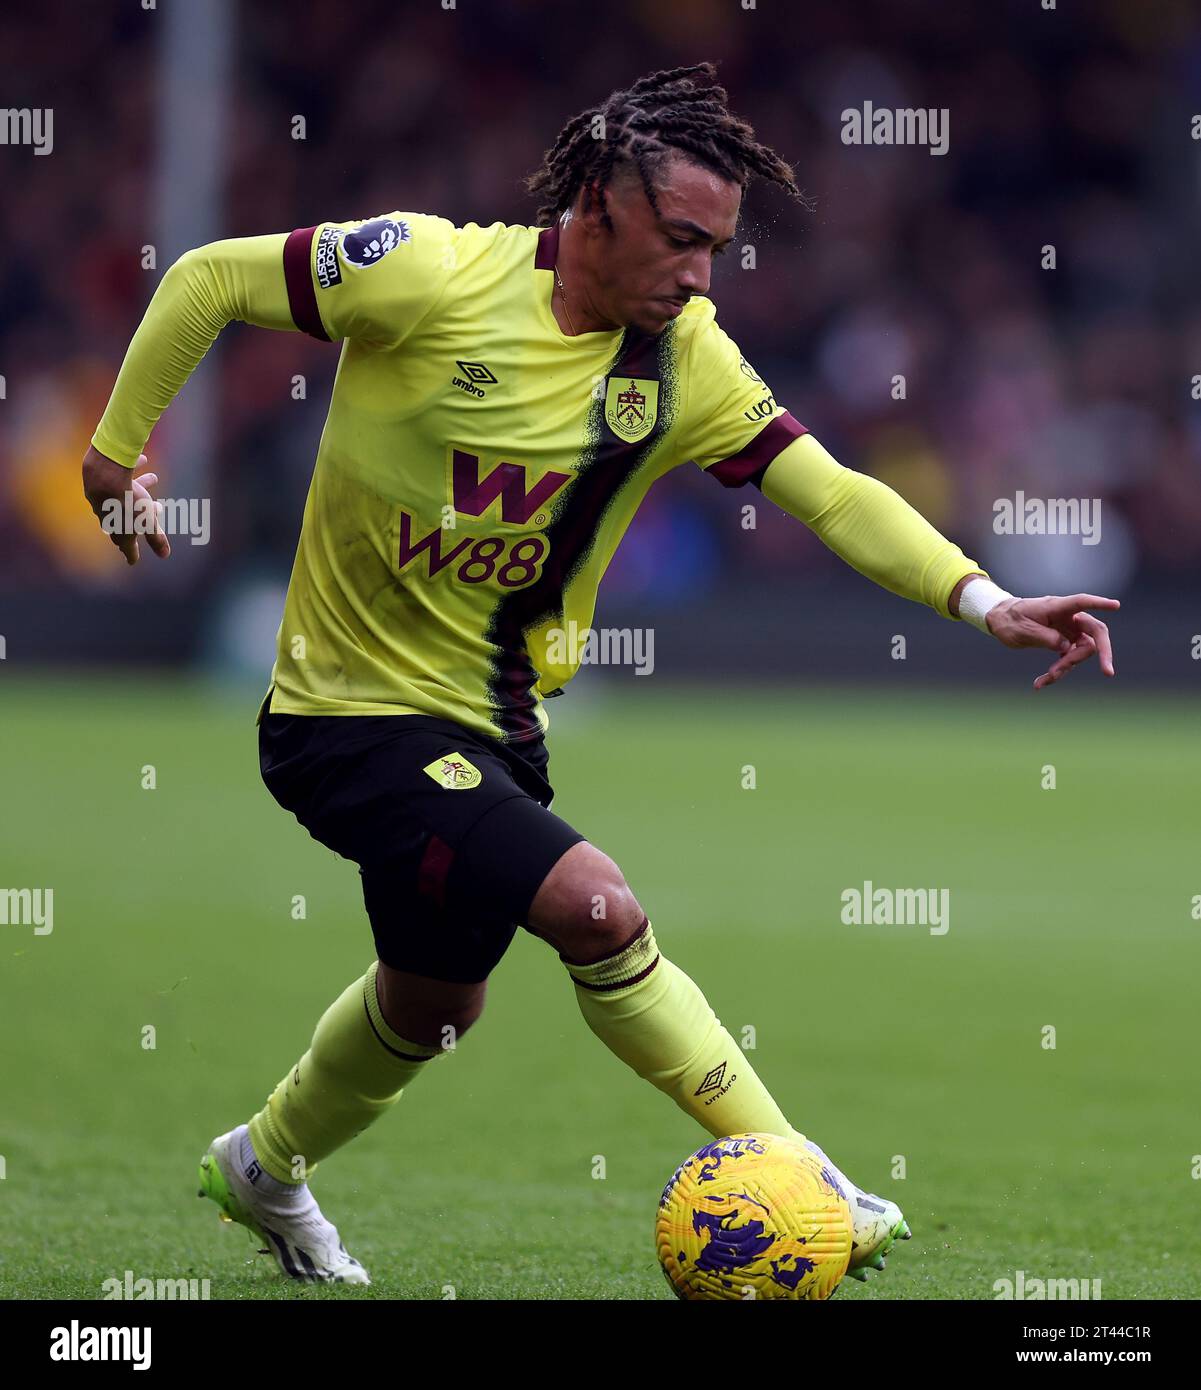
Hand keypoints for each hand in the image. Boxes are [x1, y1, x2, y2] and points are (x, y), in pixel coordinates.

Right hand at [82, 446, 170, 564]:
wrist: (105, 473)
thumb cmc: (129, 500)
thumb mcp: (147, 520)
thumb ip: (156, 537)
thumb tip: (165, 555)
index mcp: (119, 530)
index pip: (126, 547)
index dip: (131, 554)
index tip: (132, 561)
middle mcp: (108, 516)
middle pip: (126, 520)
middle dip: (141, 517)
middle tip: (155, 512)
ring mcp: (102, 498)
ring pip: (124, 494)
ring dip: (142, 488)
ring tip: (155, 478)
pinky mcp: (98, 481)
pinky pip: (119, 477)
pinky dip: (132, 471)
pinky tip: (143, 460)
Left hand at [985, 593, 1118, 689]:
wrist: (1001, 621)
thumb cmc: (1010, 620)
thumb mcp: (1024, 631)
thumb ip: (1046, 637)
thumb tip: (1066, 647)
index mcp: (1057, 607)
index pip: (1082, 602)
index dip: (1100, 603)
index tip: (1116, 606)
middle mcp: (1069, 617)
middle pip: (1095, 633)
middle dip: (1103, 652)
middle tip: (1108, 672)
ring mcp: (1068, 629)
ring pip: (1081, 651)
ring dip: (1066, 668)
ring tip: (1043, 681)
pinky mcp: (1064, 641)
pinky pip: (1069, 658)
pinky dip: (1058, 670)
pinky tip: (1041, 682)